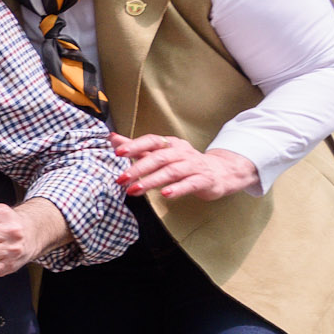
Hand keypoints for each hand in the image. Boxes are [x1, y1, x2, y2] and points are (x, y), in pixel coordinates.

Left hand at [112, 133, 257, 201]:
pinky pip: (190, 183)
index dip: (135, 145)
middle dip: (138, 168)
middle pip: (159, 157)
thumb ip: (138, 148)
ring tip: (134, 190)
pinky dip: (177, 189)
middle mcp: (182, 152)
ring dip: (151, 181)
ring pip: (172, 171)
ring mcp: (194, 166)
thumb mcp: (162, 153)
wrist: (221, 172)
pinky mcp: (204, 180)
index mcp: (170, 144)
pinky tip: (165, 195)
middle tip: (121, 179)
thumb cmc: (184, 163)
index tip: (118, 152)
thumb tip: (113, 139)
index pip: (151, 141)